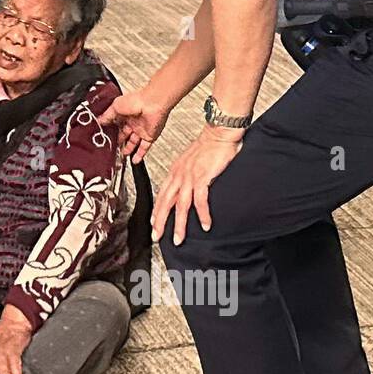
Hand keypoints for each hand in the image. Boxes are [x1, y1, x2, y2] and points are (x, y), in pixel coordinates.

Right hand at [98, 88, 171, 162]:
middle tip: (112, 148)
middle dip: (118, 142)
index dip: (111, 132)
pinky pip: (144, 148)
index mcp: (125, 114)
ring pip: (133, 143)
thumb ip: (107, 116)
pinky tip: (134, 160)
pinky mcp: (149, 136)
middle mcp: (133, 122)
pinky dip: (139, 155)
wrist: (153, 104)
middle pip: (124, 135)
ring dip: (127, 150)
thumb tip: (99, 121)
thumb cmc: (136, 100)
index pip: (116, 125)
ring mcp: (141, 130)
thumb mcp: (115, 107)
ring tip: (121, 156)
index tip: (104, 138)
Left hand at [152, 127, 243, 245]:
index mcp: (175, 172)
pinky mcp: (203, 177)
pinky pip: (200, 200)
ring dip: (179, 224)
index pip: (161, 195)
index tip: (154, 225)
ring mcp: (190, 177)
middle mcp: (179, 175)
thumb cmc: (208, 148)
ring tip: (178, 239)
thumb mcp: (190, 162)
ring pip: (180, 205)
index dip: (156, 211)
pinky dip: (202, 214)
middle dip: (160, 222)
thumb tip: (186, 189)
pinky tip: (205, 225)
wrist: (219, 134)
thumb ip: (186, 176)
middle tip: (157, 237)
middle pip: (165, 202)